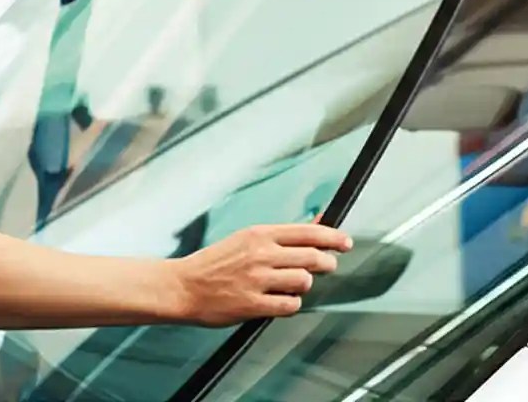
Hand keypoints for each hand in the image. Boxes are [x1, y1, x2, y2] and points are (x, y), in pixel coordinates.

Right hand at [171, 224, 351, 326]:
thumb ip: (279, 235)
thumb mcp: (244, 239)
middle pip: (312, 257)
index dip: (332, 237)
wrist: (183, 286)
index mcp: (258, 234)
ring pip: (304, 281)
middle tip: (327, 266)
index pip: (307, 232)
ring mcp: (257, 280)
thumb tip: (315, 221)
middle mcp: (260, 254)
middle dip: (326, 263)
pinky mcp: (253, 304)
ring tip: (291, 285)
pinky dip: (290, 304)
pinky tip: (280, 301)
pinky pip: (290, 305)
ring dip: (303, 285)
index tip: (345, 242)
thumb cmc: (213, 263)